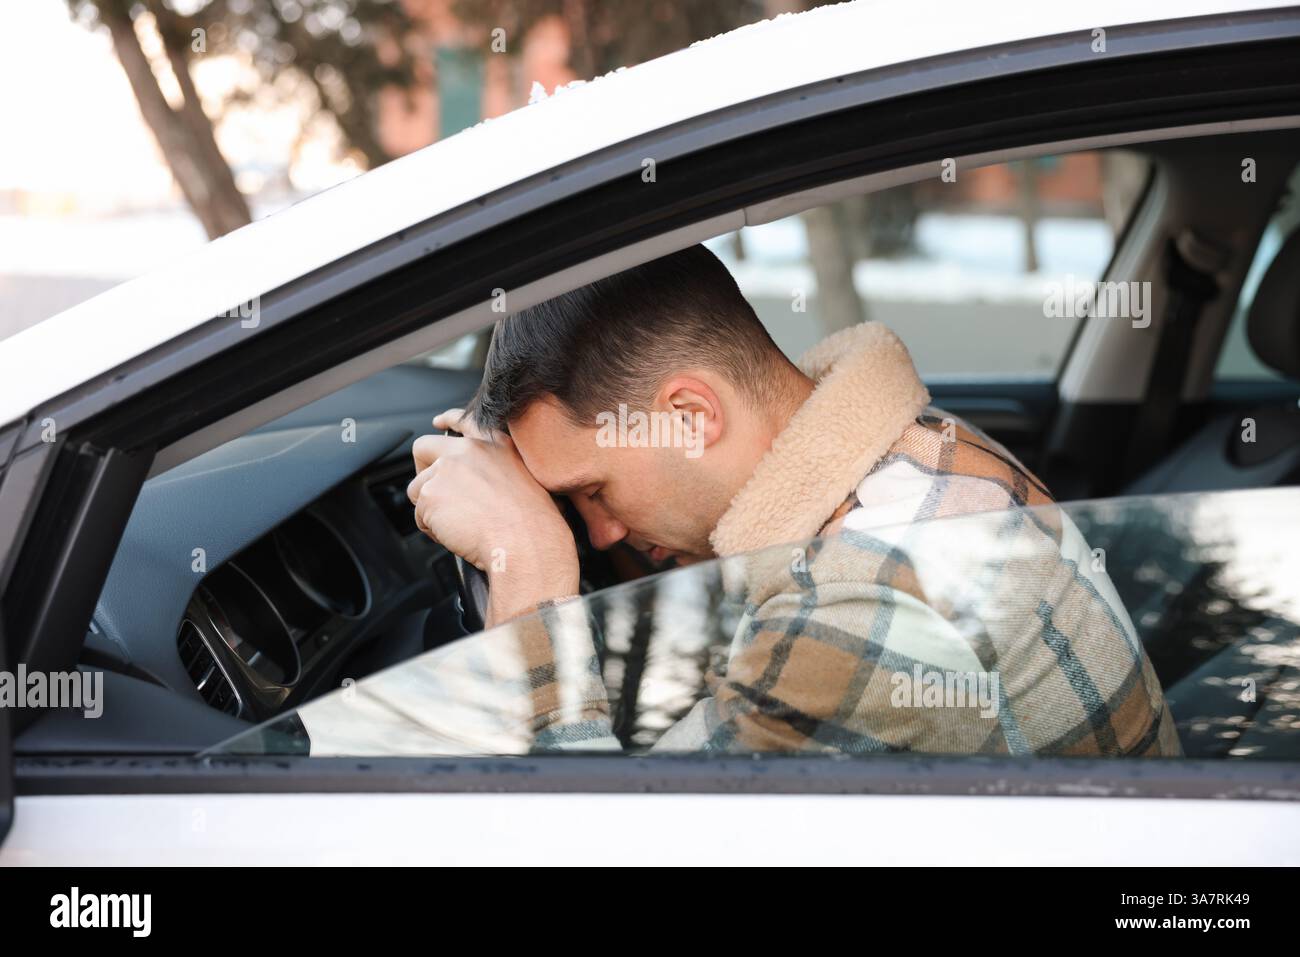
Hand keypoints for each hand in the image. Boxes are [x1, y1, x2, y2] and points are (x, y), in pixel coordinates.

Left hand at [408, 409, 578, 625]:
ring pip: (418, 490)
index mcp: (495, 445)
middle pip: (423, 449)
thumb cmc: (533, 524)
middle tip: (437, 495)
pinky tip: (458, 535)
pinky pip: (419, 516)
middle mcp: (468, 451)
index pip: (465, 421)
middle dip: (423, 472)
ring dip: (432, 510)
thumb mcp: (523, 483)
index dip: (448, 421)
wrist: (527, 542)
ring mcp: (446, 469)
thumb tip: (472, 486)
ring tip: (461, 526)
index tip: (439, 423)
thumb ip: (493, 472)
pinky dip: (433, 530)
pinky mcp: (430, 493)